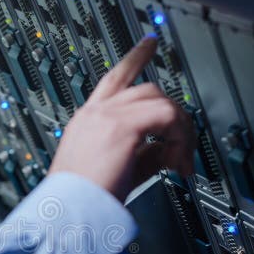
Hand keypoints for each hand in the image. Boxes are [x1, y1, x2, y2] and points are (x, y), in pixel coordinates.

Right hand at [48, 35, 195, 201]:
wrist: (68, 211)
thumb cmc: (84, 200)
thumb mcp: (117, 170)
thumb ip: (145, 154)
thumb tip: (170, 150)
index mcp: (89, 120)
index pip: (115, 77)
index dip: (135, 57)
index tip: (150, 42)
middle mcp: (96, 112)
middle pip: (148, 89)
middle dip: (173, 114)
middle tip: (184, 143)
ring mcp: (107, 116)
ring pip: (161, 101)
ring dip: (180, 131)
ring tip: (181, 161)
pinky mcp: (122, 127)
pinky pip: (167, 117)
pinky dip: (181, 139)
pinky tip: (178, 162)